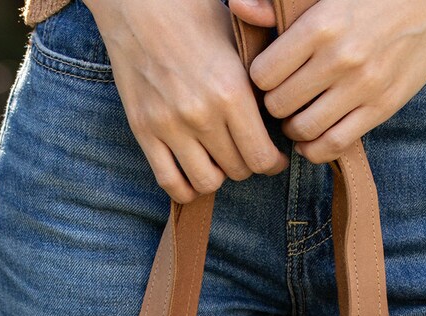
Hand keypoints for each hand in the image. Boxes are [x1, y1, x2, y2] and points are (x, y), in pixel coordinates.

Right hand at [83, 0, 288, 202]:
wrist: (137, 1)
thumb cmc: (194, 13)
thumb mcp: (240, 34)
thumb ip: (267, 71)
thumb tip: (288, 104)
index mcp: (231, 91)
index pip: (262, 157)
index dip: (273, 163)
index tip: (274, 158)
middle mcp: (201, 115)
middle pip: (237, 171)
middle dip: (247, 164)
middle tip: (246, 150)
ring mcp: (169, 126)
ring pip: (207, 182)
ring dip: (218, 176)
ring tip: (220, 160)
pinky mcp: (144, 130)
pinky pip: (170, 182)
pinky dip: (186, 187)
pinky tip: (195, 173)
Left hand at [230, 0, 425, 162]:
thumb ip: (277, 0)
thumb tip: (241, 11)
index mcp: (321, 24)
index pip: (262, 74)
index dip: (260, 77)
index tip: (270, 73)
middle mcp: (340, 58)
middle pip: (278, 104)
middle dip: (274, 104)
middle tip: (281, 97)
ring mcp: (363, 87)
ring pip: (302, 129)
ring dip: (293, 128)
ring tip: (297, 116)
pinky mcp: (382, 107)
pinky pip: (334, 144)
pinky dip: (315, 147)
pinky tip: (314, 136)